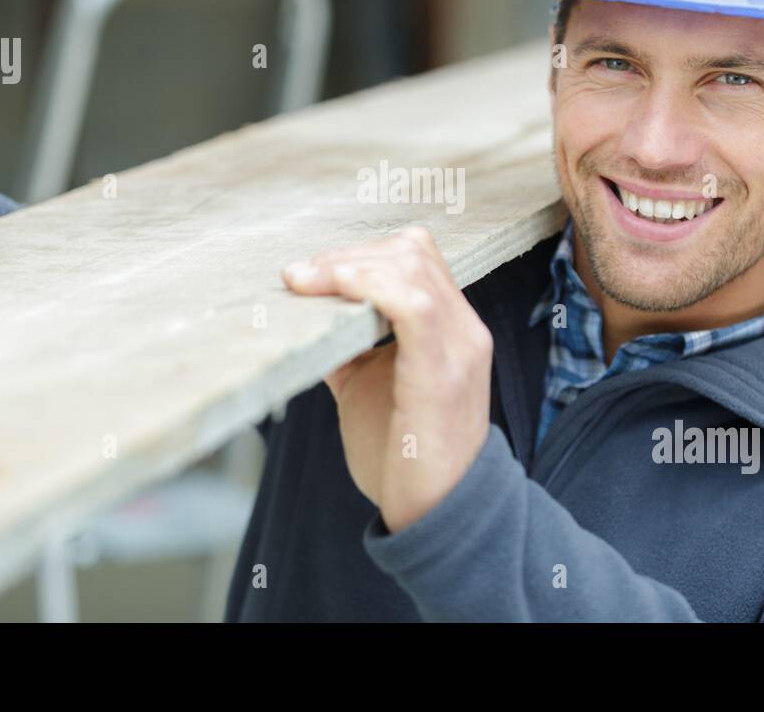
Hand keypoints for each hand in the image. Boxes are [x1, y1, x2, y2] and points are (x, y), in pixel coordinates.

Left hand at [282, 226, 492, 532]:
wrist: (436, 513)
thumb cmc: (403, 455)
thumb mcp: (367, 385)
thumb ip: (347, 346)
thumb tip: (303, 314)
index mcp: (450, 327)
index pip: (416, 257)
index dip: (361, 252)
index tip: (308, 272)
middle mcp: (464, 328)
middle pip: (412, 251)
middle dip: (347, 255)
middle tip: (299, 276)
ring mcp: (459, 347)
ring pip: (411, 267)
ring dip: (348, 266)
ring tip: (305, 282)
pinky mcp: (442, 373)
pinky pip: (414, 305)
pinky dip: (369, 285)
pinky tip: (333, 290)